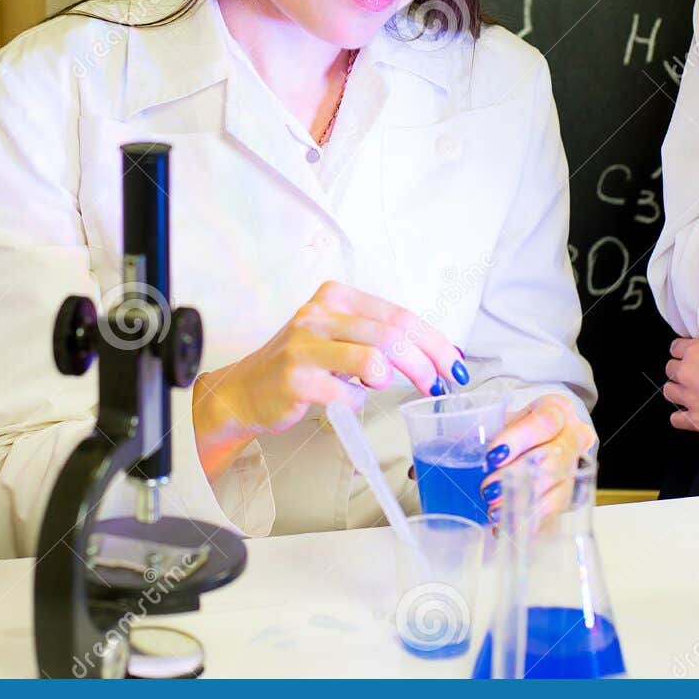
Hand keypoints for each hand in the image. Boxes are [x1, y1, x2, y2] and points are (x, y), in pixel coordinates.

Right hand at [193, 280, 463, 475]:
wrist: (245, 389)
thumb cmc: (300, 364)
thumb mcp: (337, 336)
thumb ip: (378, 336)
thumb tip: (437, 354)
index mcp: (336, 296)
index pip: (399, 315)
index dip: (434, 342)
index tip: (453, 364)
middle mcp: (319, 313)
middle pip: (392, 335)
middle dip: (424, 364)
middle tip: (436, 385)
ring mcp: (305, 345)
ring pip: (373, 360)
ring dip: (389, 380)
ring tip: (379, 386)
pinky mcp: (296, 378)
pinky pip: (347, 394)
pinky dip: (357, 402)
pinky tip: (346, 401)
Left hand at [479, 393, 596, 522]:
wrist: (546, 439)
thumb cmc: (521, 429)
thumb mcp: (502, 421)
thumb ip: (474, 433)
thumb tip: (434, 452)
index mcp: (558, 410)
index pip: (546, 422)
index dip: (519, 439)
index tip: (492, 456)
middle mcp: (574, 437)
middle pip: (554, 459)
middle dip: (518, 477)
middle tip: (487, 490)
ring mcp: (577, 467)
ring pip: (559, 489)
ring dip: (525, 503)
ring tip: (494, 512)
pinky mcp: (573, 494)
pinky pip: (558, 512)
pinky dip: (531, 522)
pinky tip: (509, 527)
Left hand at [664, 336, 698, 439]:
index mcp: (697, 351)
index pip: (675, 348)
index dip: (684, 351)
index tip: (691, 356)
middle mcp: (688, 373)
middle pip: (670, 369)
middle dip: (681, 370)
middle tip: (696, 375)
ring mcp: (690, 398)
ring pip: (669, 392)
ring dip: (679, 391)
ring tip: (692, 393)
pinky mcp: (697, 420)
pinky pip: (675, 419)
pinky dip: (681, 417)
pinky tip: (691, 413)